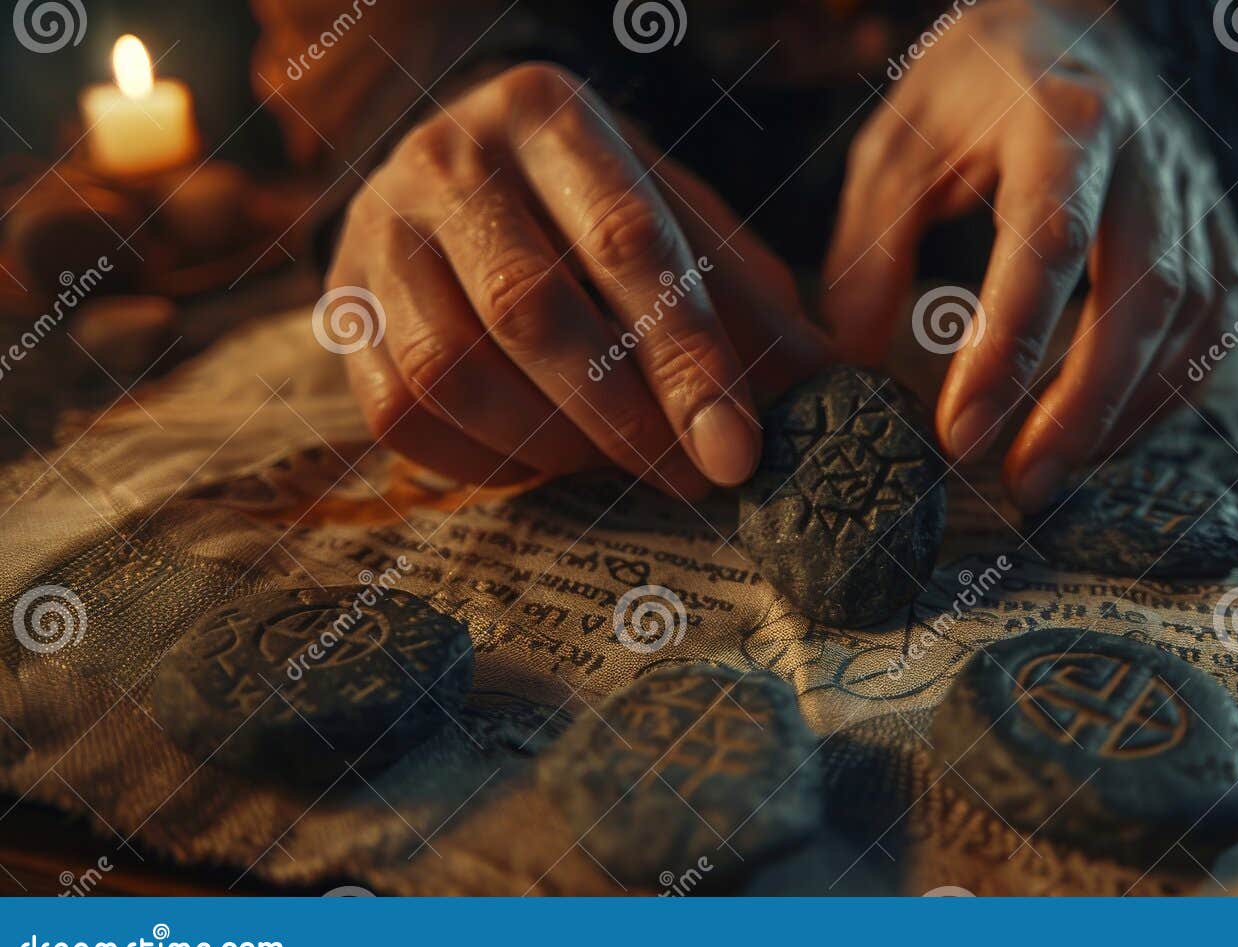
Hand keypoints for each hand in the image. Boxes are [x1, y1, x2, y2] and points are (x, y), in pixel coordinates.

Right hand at [328, 64, 829, 495]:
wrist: (472, 188)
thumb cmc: (602, 218)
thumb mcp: (688, 236)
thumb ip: (754, 313)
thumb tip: (835, 406)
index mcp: (552, 113)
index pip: (627, 244)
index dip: (687, 361)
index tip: (736, 453)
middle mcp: (450, 154)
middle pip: (530, 308)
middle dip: (623, 417)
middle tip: (692, 479)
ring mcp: (378, 225)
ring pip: (451, 369)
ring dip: (550, 444)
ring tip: (619, 462)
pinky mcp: (339, 301)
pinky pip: (398, 412)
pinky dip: (480, 460)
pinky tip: (541, 456)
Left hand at [824, 0, 1237, 512]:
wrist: (1073, 23)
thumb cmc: (973, 89)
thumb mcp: (898, 147)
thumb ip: (873, 251)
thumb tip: (856, 367)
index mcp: (1061, 118)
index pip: (1045, 241)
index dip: (1009, 345)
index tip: (960, 431)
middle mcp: (1147, 155)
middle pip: (1147, 292)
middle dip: (1086, 404)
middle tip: (1020, 483)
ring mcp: (1195, 194)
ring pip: (1192, 321)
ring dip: (1125, 412)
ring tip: (1047, 474)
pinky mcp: (1216, 229)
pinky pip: (1213, 330)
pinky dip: (1163, 396)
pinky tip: (1100, 439)